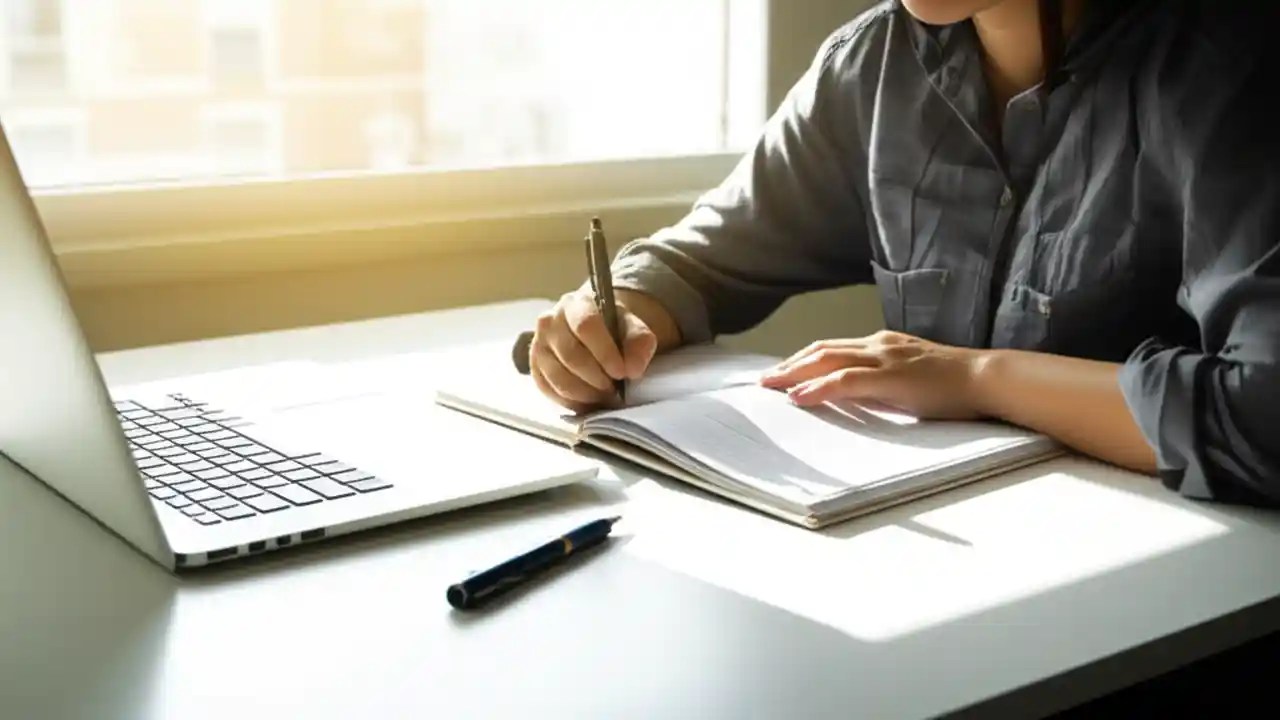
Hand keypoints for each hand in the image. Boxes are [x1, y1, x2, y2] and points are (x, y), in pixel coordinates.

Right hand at [530, 290, 662, 412]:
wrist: (594, 333)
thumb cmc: (613, 329)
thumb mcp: (633, 328)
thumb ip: (640, 343)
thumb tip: (633, 370)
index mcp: (575, 304)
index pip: (586, 326)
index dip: (605, 353)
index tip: (622, 372)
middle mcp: (549, 322)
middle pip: (571, 356)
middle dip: (597, 378)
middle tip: (615, 388)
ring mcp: (538, 346)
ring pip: (559, 378)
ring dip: (586, 393)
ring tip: (605, 395)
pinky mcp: (535, 369)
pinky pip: (550, 392)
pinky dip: (573, 402)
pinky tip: (589, 401)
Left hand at [759, 331, 985, 419]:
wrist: (985, 378)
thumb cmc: (953, 385)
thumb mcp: (909, 380)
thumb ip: (881, 384)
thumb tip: (855, 396)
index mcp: (882, 344)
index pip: (834, 348)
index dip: (805, 359)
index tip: (784, 371)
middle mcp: (878, 344)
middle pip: (822, 350)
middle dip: (791, 363)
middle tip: (766, 378)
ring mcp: (883, 357)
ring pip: (827, 360)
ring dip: (794, 373)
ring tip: (771, 386)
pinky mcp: (890, 376)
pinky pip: (845, 380)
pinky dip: (818, 388)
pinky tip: (798, 396)